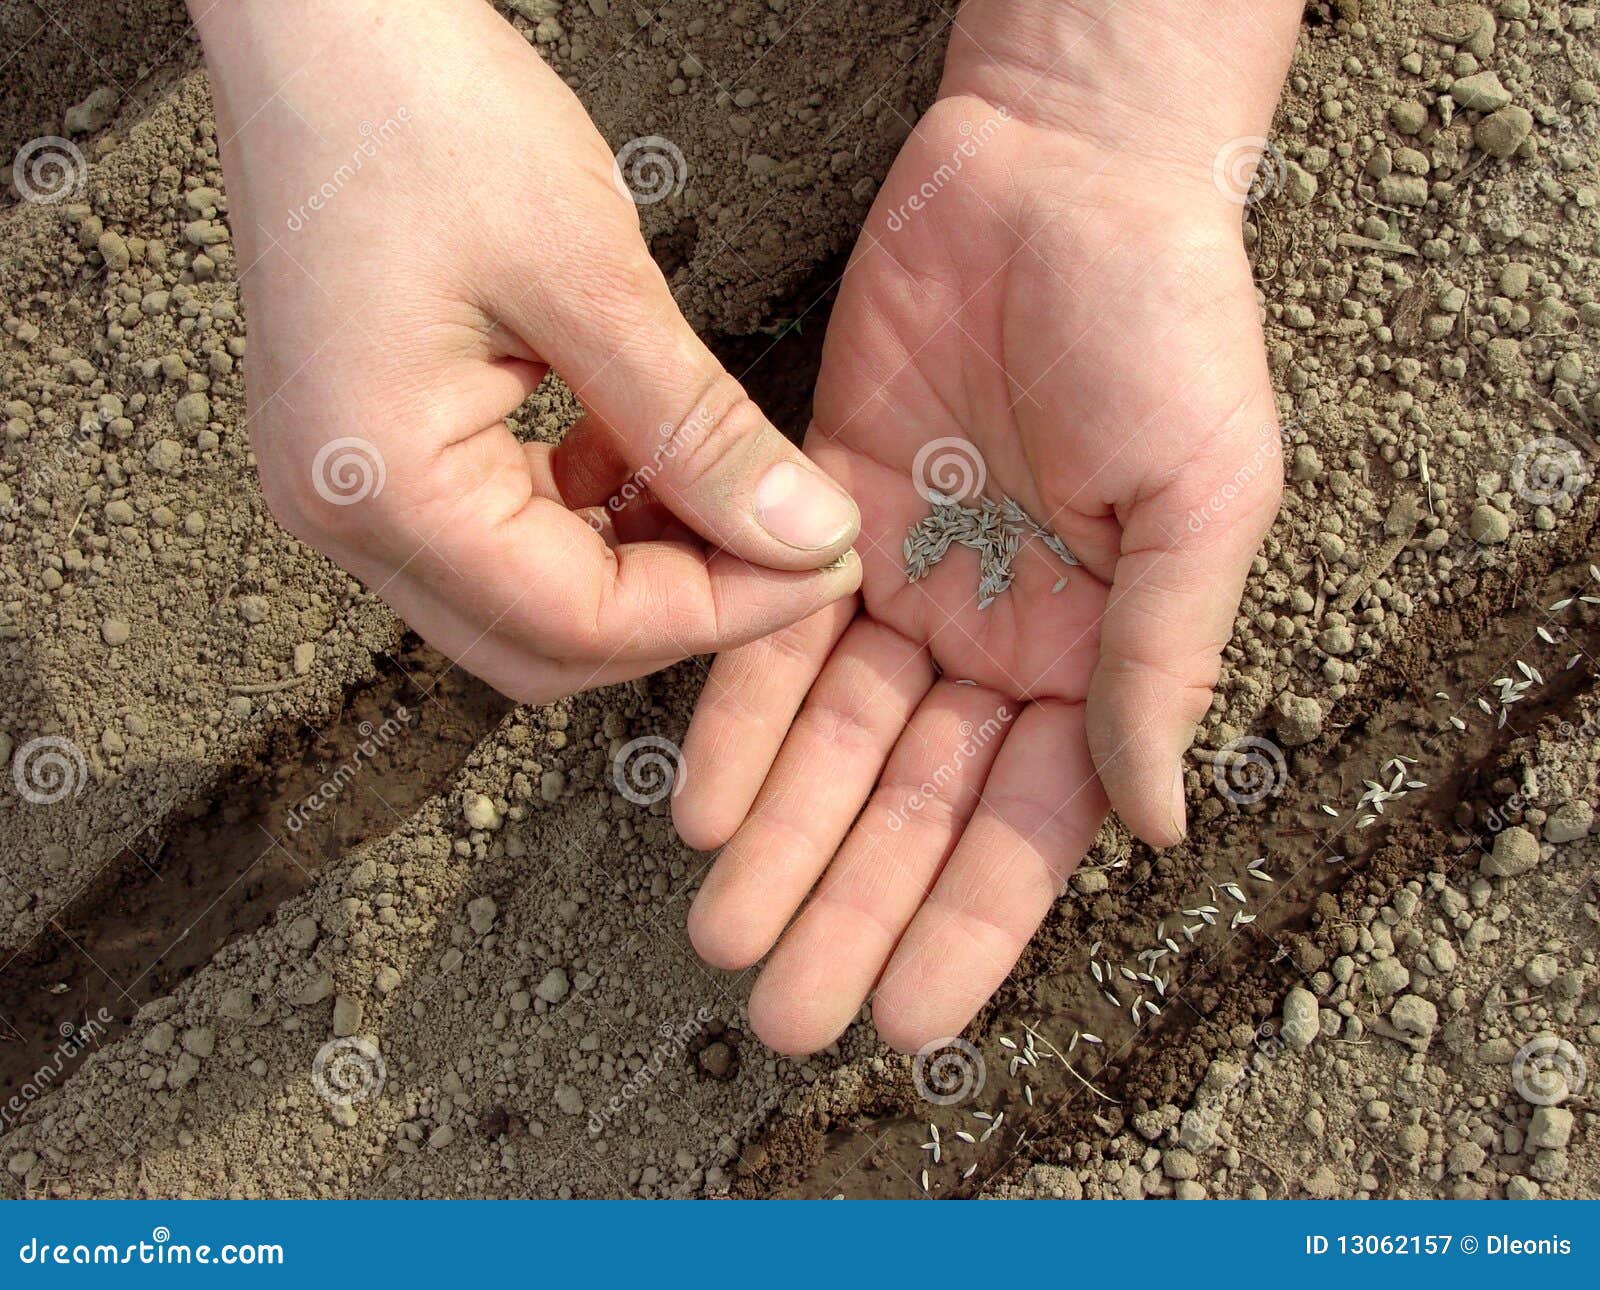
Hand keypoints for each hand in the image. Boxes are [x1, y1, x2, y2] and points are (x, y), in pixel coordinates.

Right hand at [191, 0, 860, 702]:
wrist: (320, 23)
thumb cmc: (417, 110)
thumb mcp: (590, 275)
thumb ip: (701, 428)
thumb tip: (803, 531)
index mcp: (381, 487)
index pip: (577, 624)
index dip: (718, 612)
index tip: (819, 566)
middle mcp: (348, 516)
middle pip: (545, 645)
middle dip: (679, 610)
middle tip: (787, 549)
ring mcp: (354, 490)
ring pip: (529, 599)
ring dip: (640, 565)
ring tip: (729, 490)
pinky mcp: (381, 452)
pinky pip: (505, 534)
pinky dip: (592, 516)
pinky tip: (648, 452)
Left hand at [674, 0, 1300, 1052]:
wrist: (1058, 170)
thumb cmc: (1164, 318)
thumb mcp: (1203, 496)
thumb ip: (1162, 660)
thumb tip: (1152, 822)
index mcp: (1097, 649)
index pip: (1026, 822)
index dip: (968, 925)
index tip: (909, 1018)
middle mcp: (995, 632)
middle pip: (911, 802)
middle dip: (849, 908)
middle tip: (785, 1013)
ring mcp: (905, 577)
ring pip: (832, 740)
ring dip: (782, 841)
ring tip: (726, 933)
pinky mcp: (821, 511)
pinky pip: (769, 635)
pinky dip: (736, 718)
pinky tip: (702, 802)